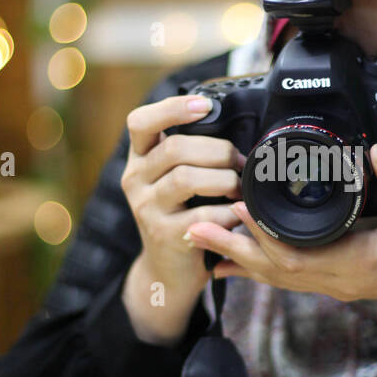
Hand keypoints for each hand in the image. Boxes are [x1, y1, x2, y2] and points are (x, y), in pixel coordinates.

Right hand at [119, 92, 245, 341]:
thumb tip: (240, 128)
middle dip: (218, 151)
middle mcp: (135, 180)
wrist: (169, 271)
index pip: (140, 122)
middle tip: (241, 164)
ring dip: (223, 180)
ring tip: (239, 189)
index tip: (204, 105)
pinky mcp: (164, 235)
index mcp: (139, 159)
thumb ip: (193, 155)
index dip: (172, 108)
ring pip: (186, 178)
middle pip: (174, 148)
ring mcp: (146, 208)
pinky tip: (237, 214)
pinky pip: (201, 214)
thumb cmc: (183, 216)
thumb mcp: (177, 181)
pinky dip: (227, 211)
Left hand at [186, 142, 376, 303]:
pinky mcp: (328, 280)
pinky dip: (252, 266)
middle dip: (233, 248)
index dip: (265, 235)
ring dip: (235, 258)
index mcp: (360, 261)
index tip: (239, 205)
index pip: (299, 256)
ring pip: (273, 277)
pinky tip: (225, 259)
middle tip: (196, 226)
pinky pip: (282, 277)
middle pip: (274, 271)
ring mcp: (331, 284)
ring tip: (197, 235)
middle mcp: (339, 279)